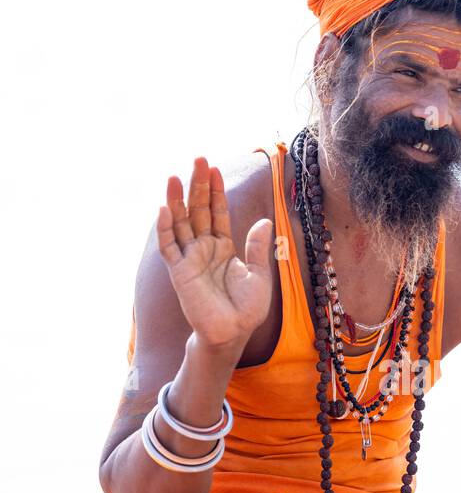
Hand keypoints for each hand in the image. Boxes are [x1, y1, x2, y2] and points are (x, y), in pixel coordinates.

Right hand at [157, 156, 272, 350]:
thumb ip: (257, 248)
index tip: (214, 168)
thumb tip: (264, 221)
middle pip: (198, 210)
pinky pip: (169, 247)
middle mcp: (204, 248)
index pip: (217, 212)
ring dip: (176, 200)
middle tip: (198, 159)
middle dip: (197, 186)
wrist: (233, 333)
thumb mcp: (259, 275)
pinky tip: (163, 209)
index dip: (216, 191)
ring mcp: (190, 258)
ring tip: (174, 177)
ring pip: (180, 223)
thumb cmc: (246, 309)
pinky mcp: (180, 272)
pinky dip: (165, 228)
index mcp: (222, 246)